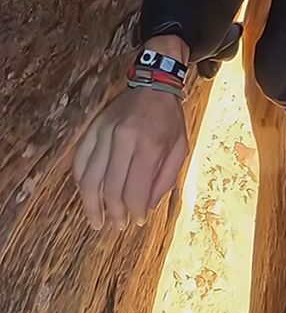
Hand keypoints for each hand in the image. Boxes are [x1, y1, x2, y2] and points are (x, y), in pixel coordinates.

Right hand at [73, 80, 188, 230]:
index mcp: (149, 146)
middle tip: (117, 226)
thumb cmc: (170, 120)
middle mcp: (122, 140)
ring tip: (96, 220)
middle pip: (109, 188)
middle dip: (113, 213)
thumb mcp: (180, 149)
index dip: (134, 211)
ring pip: (88, 179)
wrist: (154, 86)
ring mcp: (103, 134)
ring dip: (91, 204)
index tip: (137, 222)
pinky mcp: (91, 130)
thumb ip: (165, 180)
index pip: (134, 190)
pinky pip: (79, 162)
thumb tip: (145, 207)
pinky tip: (87, 195)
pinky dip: (81, 183)